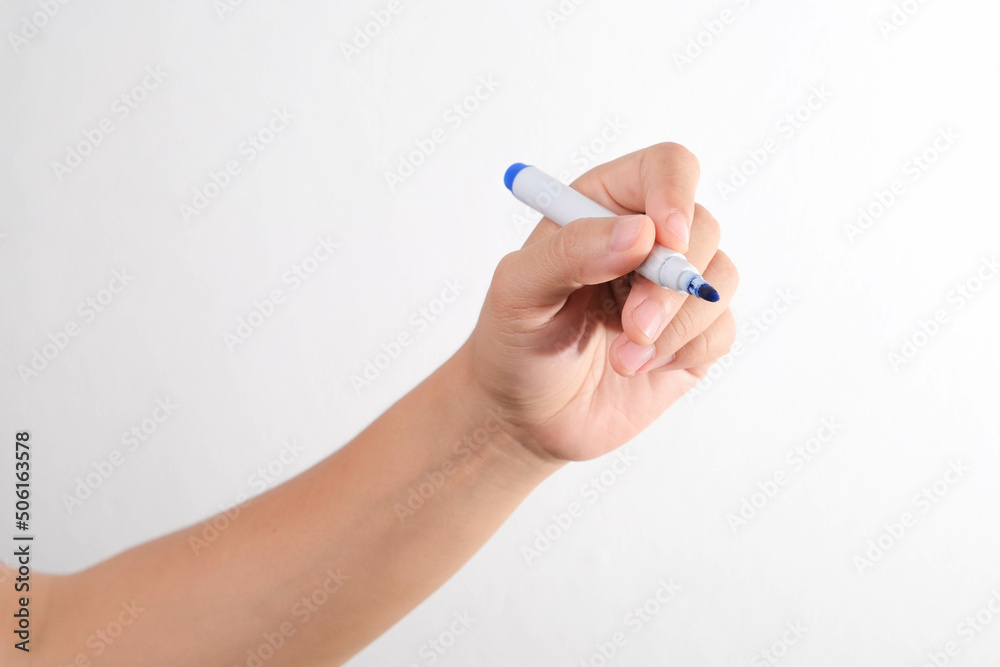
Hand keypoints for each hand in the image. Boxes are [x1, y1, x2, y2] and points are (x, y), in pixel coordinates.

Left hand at [463, 143, 738, 461]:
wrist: (526, 418)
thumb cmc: (513, 344)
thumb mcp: (518, 292)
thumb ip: (570, 251)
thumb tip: (642, 233)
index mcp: (602, 208)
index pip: (666, 168)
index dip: (675, 194)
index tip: (665, 240)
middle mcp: (646, 240)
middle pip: (702, 227)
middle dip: (670, 284)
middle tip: (632, 327)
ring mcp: (673, 288)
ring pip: (720, 279)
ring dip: (676, 325)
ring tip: (624, 358)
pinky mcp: (692, 336)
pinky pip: (722, 328)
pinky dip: (687, 351)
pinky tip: (639, 368)